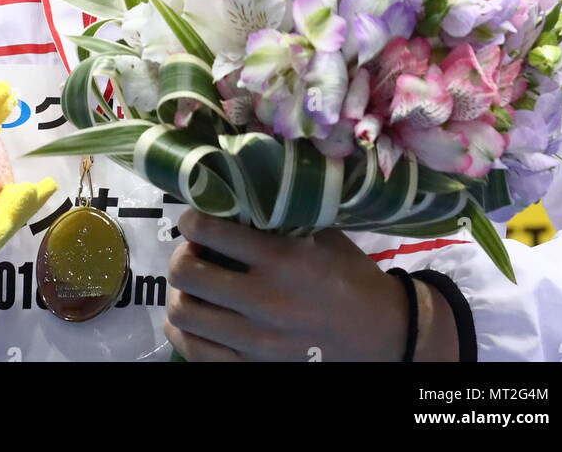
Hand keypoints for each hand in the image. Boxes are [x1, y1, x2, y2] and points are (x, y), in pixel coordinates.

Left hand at [165, 208, 452, 362]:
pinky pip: (195, 352)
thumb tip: (236, 194)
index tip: (194, 218)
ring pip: (183, 314)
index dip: (191, 219)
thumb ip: (279, 217)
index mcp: (282, 259)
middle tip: (194, 250)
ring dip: (180, 293)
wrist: (382, 335)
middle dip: (182, 253)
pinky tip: (193, 317)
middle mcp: (264, 300)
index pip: (209, 231)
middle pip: (185, 272)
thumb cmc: (350, 276)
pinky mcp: (254, 368)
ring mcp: (256, 341)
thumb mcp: (320, 235)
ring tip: (193, 285)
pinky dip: (183, 332)